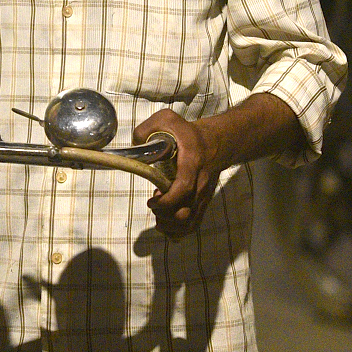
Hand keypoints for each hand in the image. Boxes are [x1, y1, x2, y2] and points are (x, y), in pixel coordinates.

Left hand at [134, 109, 217, 237]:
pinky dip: (178, 231)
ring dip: (170, 227)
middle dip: (165, 217)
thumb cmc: (189, 134)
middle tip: (153, 206)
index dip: (166, 201)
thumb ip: (148, 128)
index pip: (184, 188)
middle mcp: (200, 184)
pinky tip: (165, 223)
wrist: (217, 142)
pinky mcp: (202, 203)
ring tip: (158, 216)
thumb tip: (134, 141)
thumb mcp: (168, 120)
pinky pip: (193, 226)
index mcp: (192, 164)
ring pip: (190, 224)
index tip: (151, 200)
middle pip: (186, 214)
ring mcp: (203, 196)